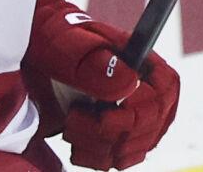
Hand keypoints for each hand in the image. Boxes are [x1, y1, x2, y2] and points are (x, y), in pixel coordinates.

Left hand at [23, 0, 179, 170]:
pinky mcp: (120, 137)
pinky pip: (117, 161)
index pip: (164, 92)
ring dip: (95, 144)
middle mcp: (147, 89)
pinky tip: (76, 136)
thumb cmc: (56, 41)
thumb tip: (127, 83)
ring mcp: (136, 116)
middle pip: (149, 127)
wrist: (38, 57)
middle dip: (107, 131)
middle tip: (75, 117)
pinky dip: (93, 155)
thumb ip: (94, 62)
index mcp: (143, 59)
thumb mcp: (67, 45)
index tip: (103, 114)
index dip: (139, 110)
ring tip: (71, 123)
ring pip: (130, 149)